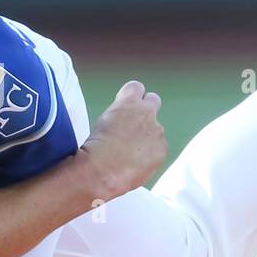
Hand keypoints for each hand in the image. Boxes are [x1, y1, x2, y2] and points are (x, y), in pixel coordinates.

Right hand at [78, 80, 168, 199]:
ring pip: (155, 130)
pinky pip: (158, 149)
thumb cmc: (95, 147)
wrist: (102, 170)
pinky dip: (149, 156)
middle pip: (153, 100)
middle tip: (136, 124)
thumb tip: (121, 123)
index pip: (136, 87)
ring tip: (129, 154)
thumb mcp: (102, 122)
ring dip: (146, 138)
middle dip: (147, 109)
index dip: (131, 97)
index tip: (127, 107)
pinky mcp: (162, 149)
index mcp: (129, 102)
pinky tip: (135, 164)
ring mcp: (157, 131)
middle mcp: (147, 112)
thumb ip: (118, 116)